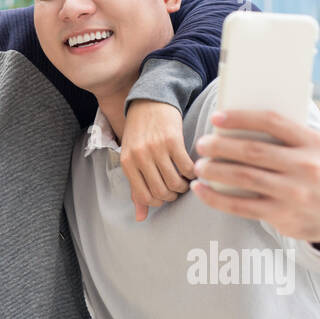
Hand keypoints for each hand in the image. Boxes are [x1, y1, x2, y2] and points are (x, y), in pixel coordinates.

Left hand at [119, 100, 196, 221]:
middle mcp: (139, 156)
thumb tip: (140, 218)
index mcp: (127, 162)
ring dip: (184, 186)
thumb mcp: (132, 157)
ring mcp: (155, 148)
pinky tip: (193, 170)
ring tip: (186, 181)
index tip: (166, 196)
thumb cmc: (140, 132)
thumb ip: (136, 187)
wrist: (149, 100)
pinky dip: (192, 173)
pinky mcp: (172, 139)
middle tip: (178, 190)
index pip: (143, 196)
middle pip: (160, 191)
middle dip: (172, 196)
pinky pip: (186, 166)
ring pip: (174, 182)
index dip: (158, 202)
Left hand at [191, 110, 319, 244]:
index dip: (241, 118)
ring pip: (244, 177)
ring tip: (199, 166)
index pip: (272, 121)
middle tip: (201, 144)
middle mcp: (306, 166)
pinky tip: (201, 190)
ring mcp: (295, 193)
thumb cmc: (313, 173)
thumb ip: (284, 137)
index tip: (216, 117)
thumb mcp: (311, 150)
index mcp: (312, 142)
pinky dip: (216, 198)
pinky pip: (241, 206)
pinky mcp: (282, 216)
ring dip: (215, 170)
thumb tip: (234, 124)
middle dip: (221, 146)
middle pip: (253, 151)